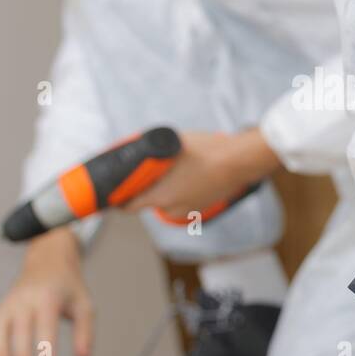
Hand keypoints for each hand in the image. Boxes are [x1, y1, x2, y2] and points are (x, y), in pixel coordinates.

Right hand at [0, 228, 92, 355]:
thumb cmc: (67, 286)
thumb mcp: (84, 305)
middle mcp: (25, 299)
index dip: (46, 350)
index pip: (46, 327)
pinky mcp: (0, 308)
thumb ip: (85, 332)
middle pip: (19, 331)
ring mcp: (9, 303)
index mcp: (48, 297)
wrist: (48, 262)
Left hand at [122, 127, 278, 220]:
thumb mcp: (172, 146)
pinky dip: (179, 192)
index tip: (116, 191)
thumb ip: (152, 153)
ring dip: (164, 191)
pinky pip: (181, 201)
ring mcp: (188, 210)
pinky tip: (187, 176)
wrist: (238, 161)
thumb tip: (139, 150)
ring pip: (166, 202)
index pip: (129, 207)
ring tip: (172, 172)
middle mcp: (172, 208)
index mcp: (160, 196)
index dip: (120, 198)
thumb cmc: (206, 152)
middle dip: (146, 189)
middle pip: (149, 202)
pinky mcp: (201, 208)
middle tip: (147, 172)